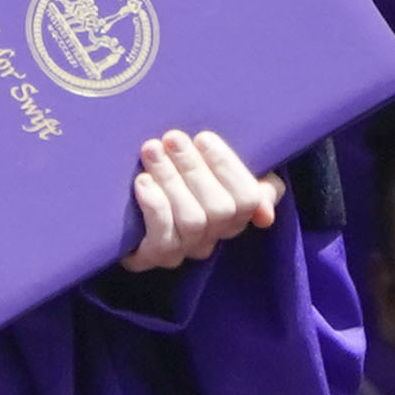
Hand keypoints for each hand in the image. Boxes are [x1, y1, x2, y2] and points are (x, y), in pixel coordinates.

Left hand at [118, 128, 283, 275]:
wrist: (129, 208)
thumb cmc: (183, 178)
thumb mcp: (222, 172)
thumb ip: (255, 185)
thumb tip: (265, 214)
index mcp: (237, 213)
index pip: (248, 198)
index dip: (228, 168)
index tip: (203, 137)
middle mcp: (215, 236)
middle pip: (219, 209)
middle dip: (194, 168)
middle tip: (171, 138)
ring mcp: (185, 249)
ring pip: (192, 221)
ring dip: (171, 180)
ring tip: (152, 151)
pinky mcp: (154, 257)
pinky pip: (162, 238)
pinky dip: (154, 206)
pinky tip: (142, 181)